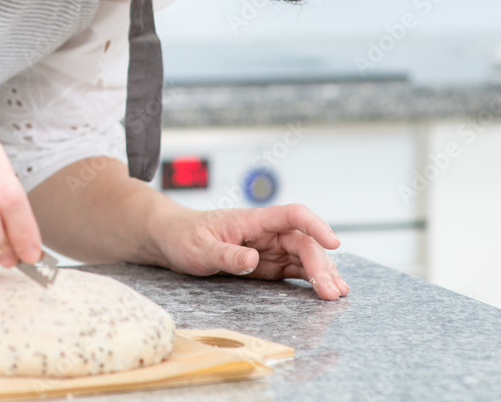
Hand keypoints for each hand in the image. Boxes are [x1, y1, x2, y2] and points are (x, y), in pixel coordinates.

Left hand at [150, 202, 348, 299]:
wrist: (171, 239)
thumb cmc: (183, 237)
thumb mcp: (199, 249)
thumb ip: (226, 255)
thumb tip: (253, 259)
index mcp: (252, 220)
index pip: (292, 214)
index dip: (316, 225)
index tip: (333, 243)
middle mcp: (265, 231)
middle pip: (303, 241)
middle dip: (321, 264)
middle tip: (332, 293)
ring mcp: (268, 247)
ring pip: (304, 255)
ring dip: (323, 273)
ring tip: (338, 294)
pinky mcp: (267, 263)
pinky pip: (295, 268)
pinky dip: (311, 278)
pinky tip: (324, 290)